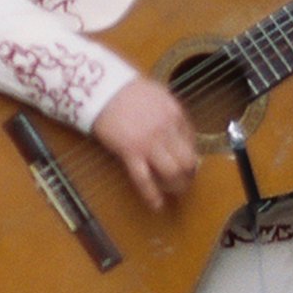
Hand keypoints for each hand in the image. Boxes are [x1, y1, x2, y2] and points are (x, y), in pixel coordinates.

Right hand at [91, 74, 200, 211]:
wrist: (101, 88)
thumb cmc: (125, 89)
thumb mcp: (158, 95)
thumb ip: (170, 113)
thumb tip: (179, 131)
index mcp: (175, 114)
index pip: (192, 141)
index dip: (191, 154)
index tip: (186, 162)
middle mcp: (166, 130)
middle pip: (187, 160)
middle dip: (189, 174)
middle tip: (185, 179)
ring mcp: (148, 142)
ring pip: (172, 172)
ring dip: (176, 185)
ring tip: (174, 191)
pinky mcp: (130, 152)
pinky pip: (144, 179)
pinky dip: (152, 195)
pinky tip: (157, 204)